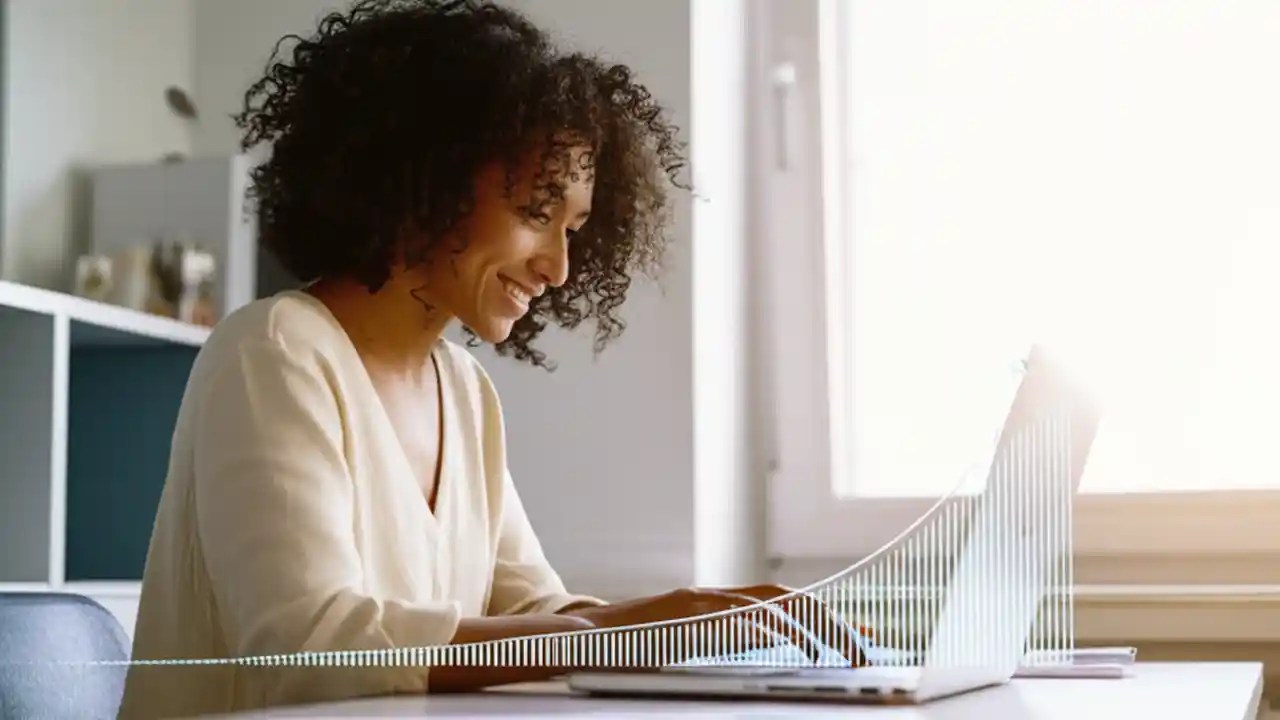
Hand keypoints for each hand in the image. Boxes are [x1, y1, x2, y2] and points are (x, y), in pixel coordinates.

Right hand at [561, 585, 858, 664]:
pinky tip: (789, 643)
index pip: (783, 605)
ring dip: (808, 628)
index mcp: (718, 605)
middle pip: (786, 600)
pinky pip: (733, 616)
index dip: (824, 618)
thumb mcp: (686, 646)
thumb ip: (721, 643)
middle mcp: (713, 596)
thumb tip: (766, 653)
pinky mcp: (682, 611)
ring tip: (838, 653)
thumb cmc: (630, 650)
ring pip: (768, 605)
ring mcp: (698, 601)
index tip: (862, 636)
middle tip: (863, 647)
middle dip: (829, 622)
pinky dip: (766, 628)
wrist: (580, 635)